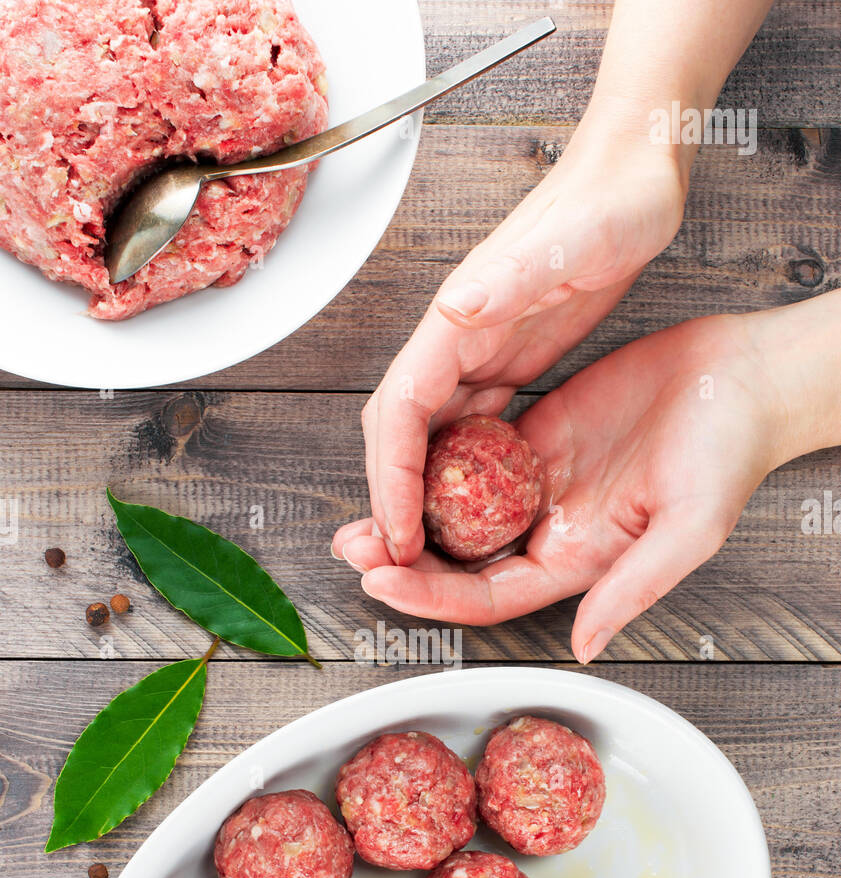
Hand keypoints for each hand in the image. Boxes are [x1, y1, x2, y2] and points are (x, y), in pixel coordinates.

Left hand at [334, 313, 786, 661]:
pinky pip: (475, 450)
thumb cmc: (730, 456)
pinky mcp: (540, 433)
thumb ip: (632, 588)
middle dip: (401, 559)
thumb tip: (584, 644)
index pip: (486, 594)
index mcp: (575, 562)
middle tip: (349, 545)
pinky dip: (436, 457)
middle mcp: (550, 530)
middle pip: (459, 560)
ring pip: (457, 510)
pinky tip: (399, 455)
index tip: (380, 578)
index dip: (430, 594)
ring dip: (407, 512)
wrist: (748, 380)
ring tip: (357, 513)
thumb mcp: (689, 530)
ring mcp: (541, 483)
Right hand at [335, 112, 687, 567]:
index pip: (401, 413)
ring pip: (427, 436)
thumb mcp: (569, 242)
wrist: (633, 173)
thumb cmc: (607, 202)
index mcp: (456, 322)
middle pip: (399, 432)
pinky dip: (457, 471)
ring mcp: (479, 352)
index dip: (390, 480)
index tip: (397, 534)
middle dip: (389, 498)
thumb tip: (457, 308)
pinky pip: (466, 427)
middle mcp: (456, 340)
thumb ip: (512, 277)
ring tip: (420, 551)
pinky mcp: (507, 361)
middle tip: (395, 560)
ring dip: (417, 492)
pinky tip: (471, 504)